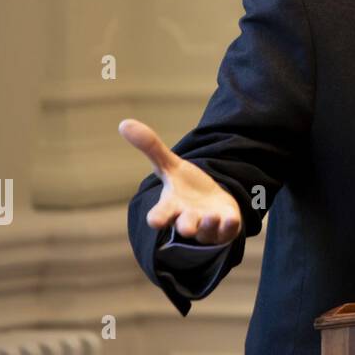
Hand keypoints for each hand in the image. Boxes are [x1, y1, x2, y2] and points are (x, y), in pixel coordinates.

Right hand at [119, 118, 242, 244]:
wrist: (211, 203)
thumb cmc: (186, 187)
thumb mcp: (170, 166)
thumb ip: (151, 148)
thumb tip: (123, 123)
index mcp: (172, 206)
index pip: (160, 216)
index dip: (158, 218)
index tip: (155, 221)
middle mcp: (188, 219)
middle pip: (184, 227)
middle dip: (186, 226)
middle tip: (186, 227)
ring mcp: (207, 227)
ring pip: (206, 231)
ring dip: (208, 224)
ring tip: (210, 216)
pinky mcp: (225, 228)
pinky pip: (228, 231)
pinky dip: (229, 226)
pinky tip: (230, 219)